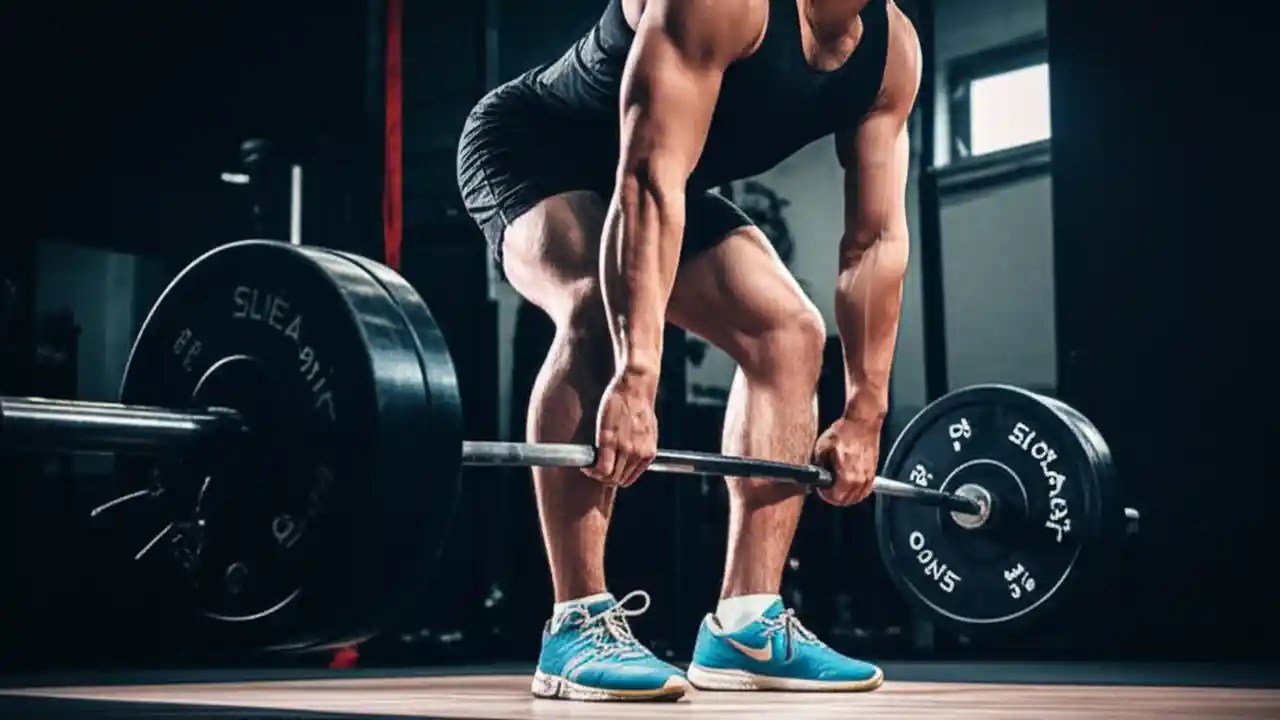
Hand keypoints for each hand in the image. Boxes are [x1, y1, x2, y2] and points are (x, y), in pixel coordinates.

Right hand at [584, 371, 657, 485]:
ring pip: (609, 477)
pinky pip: (602, 468)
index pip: (629, 478)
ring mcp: (626, 449)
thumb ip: (641, 445)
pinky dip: (592, 471)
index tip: (606, 471)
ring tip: (589, 466)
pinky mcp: (610, 442)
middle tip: (594, 468)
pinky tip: (586, 465)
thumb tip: (633, 453)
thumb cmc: (639, 404)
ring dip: (596, 475)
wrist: (635, 386)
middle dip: (605, 478)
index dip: (615, 477)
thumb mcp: (648, 429)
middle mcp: (638, 454)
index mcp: (648, 453)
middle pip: (619, 480)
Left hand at [813, 417, 881, 505]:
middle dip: (835, 497)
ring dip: (847, 495)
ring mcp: (869, 476)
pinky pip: (866, 489)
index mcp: (847, 476)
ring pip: (858, 497)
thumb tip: (815, 476)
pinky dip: (857, 491)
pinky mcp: (874, 471)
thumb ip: (818, 466)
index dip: (825, 495)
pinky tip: (850, 484)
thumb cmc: (844, 432)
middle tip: (827, 488)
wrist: (862, 422)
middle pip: (847, 501)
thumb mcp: (822, 448)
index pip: (835, 498)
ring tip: (838, 487)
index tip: (821, 488)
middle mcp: (860, 480)